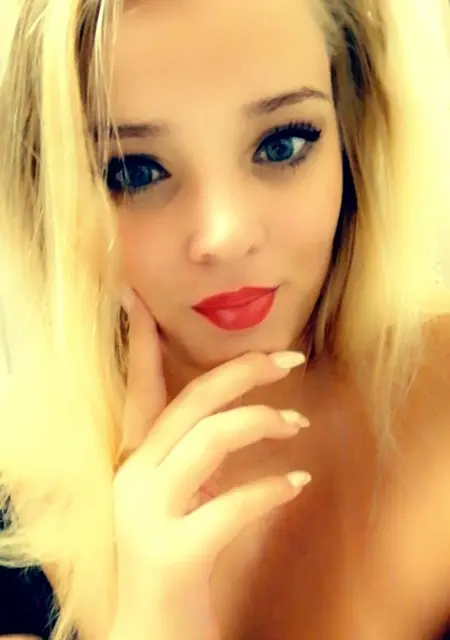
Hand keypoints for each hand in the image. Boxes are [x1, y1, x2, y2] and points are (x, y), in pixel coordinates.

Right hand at [110, 292, 310, 639]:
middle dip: (241, 371)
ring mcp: (149, 513)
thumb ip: (196, 457)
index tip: (140, 300)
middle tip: (287, 358)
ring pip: (209, 438)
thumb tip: (239, 415)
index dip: (139, 343)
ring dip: (262, 422)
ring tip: (298, 424)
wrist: (152, 632)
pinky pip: (232, 504)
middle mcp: (134, 478)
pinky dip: (271, 488)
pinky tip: (298, 481)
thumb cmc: (176, 557)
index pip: (138, 389)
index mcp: (135, 461)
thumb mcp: (180, 496)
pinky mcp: (174, 551)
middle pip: (190, 401)